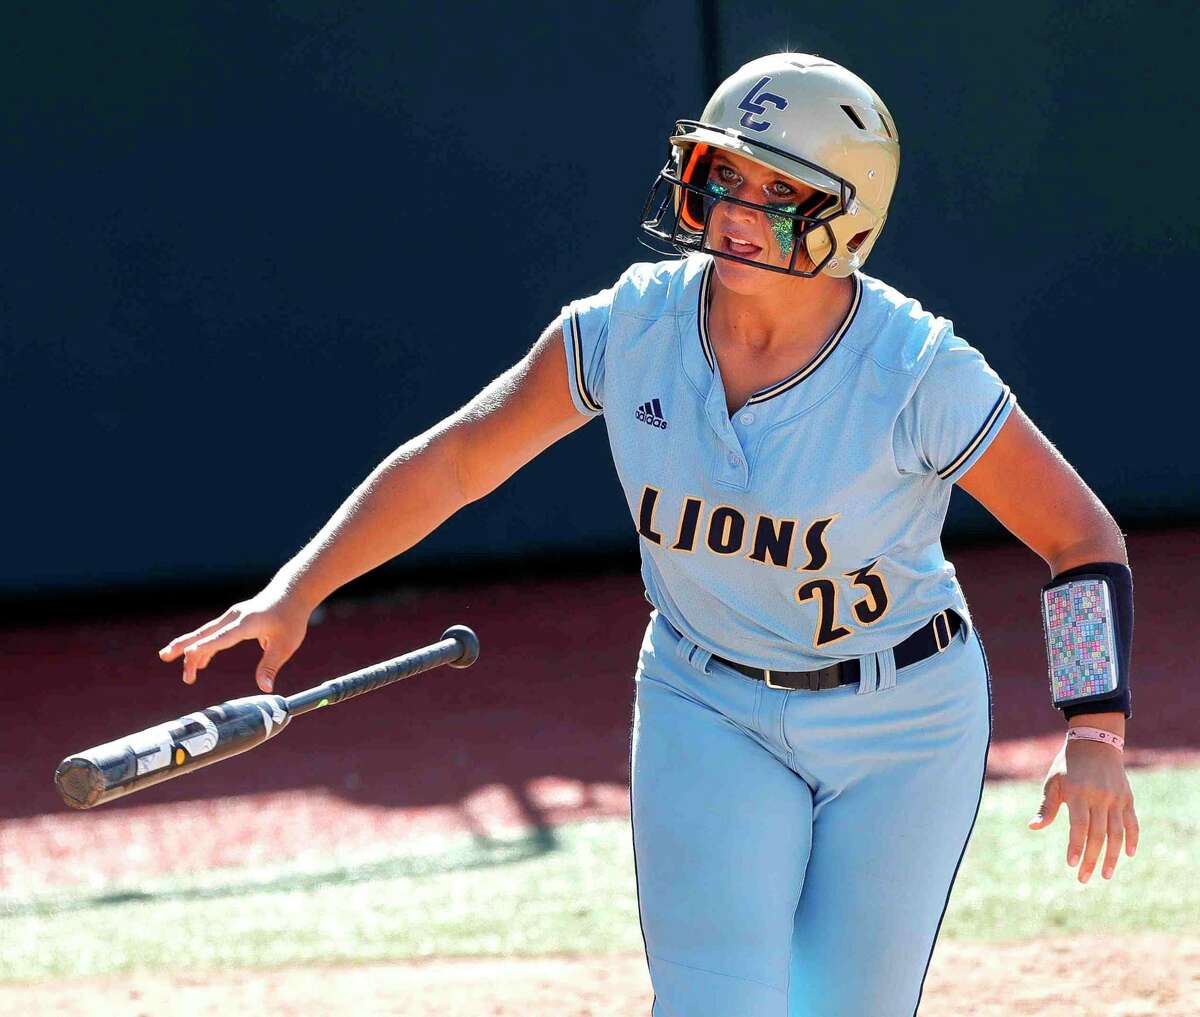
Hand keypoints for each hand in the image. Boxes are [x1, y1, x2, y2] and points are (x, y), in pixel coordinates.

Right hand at [157, 583, 313, 691]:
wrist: (292, 594)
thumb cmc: (290, 618)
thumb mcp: (286, 645)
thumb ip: (271, 665)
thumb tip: (265, 688)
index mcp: (248, 622)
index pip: (224, 637)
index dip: (206, 647)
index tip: (188, 654)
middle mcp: (235, 618)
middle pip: (205, 633)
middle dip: (184, 646)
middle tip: (165, 656)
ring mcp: (232, 618)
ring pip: (206, 634)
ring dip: (192, 650)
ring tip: (180, 671)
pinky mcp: (233, 621)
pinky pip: (214, 635)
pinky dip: (205, 648)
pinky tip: (199, 664)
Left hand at [1027, 738, 1138, 881]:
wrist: (1095, 742)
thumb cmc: (1067, 765)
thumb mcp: (1053, 782)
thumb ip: (1047, 807)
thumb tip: (1033, 827)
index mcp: (1078, 793)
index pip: (1079, 827)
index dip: (1076, 846)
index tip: (1072, 865)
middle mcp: (1099, 797)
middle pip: (1098, 835)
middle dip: (1091, 859)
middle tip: (1085, 879)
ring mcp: (1116, 799)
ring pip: (1117, 833)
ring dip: (1112, 856)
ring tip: (1105, 874)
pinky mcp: (1127, 798)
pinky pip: (1132, 823)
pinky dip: (1132, 839)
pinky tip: (1128, 855)